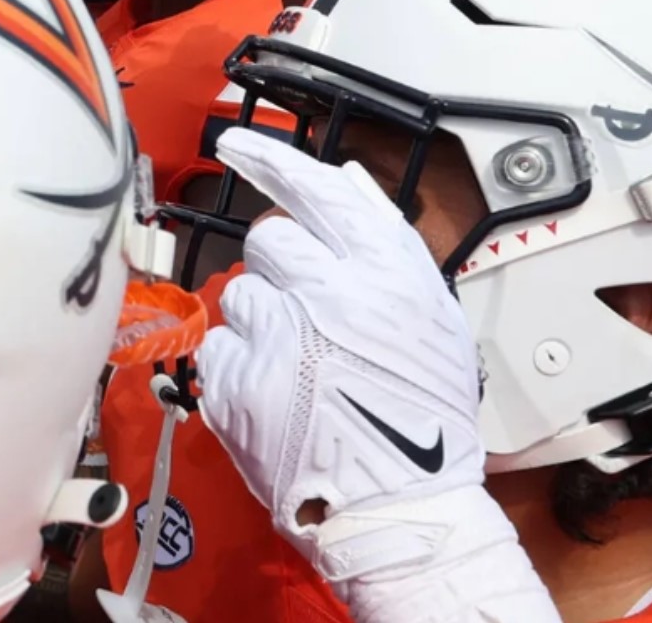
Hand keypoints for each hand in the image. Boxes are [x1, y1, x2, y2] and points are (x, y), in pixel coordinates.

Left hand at [197, 128, 482, 547]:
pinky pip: (218, 344)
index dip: (269, 160)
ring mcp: (277, 338)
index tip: (234, 144)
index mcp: (385, 275)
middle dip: (282, 268)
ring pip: (238, 292)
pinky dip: (240, 365)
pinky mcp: (235, 381)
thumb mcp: (433, 320)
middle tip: (310, 314)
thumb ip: (386, 246)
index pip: (314, 190)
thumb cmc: (420, 419)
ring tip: (301, 367)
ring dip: (261, 321)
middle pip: (268, 239)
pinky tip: (277, 394)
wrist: (397, 507)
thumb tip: (341, 181)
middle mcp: (328, 295)